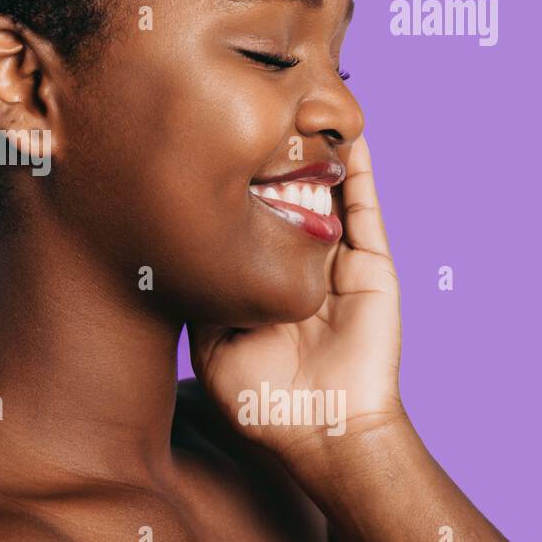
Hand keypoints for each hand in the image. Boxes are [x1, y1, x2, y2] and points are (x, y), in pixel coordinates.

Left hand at [188, 134, 405, 469]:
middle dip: (271, 159)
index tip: (203, 150)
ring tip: (300, 109)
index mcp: (264, 280)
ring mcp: (338, 262)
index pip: (248, 222)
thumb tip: (170, 259)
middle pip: (286, 197)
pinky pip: (367, 209)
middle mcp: (299, 264)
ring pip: (327, 194)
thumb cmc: (263, 402)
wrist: (322, 432)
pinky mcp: (372, 266)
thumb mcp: (211, 346)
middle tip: (249, 115)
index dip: (231, 190)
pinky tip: (350, 138)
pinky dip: (361, 171)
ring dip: (317, 155)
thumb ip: (198, 301)